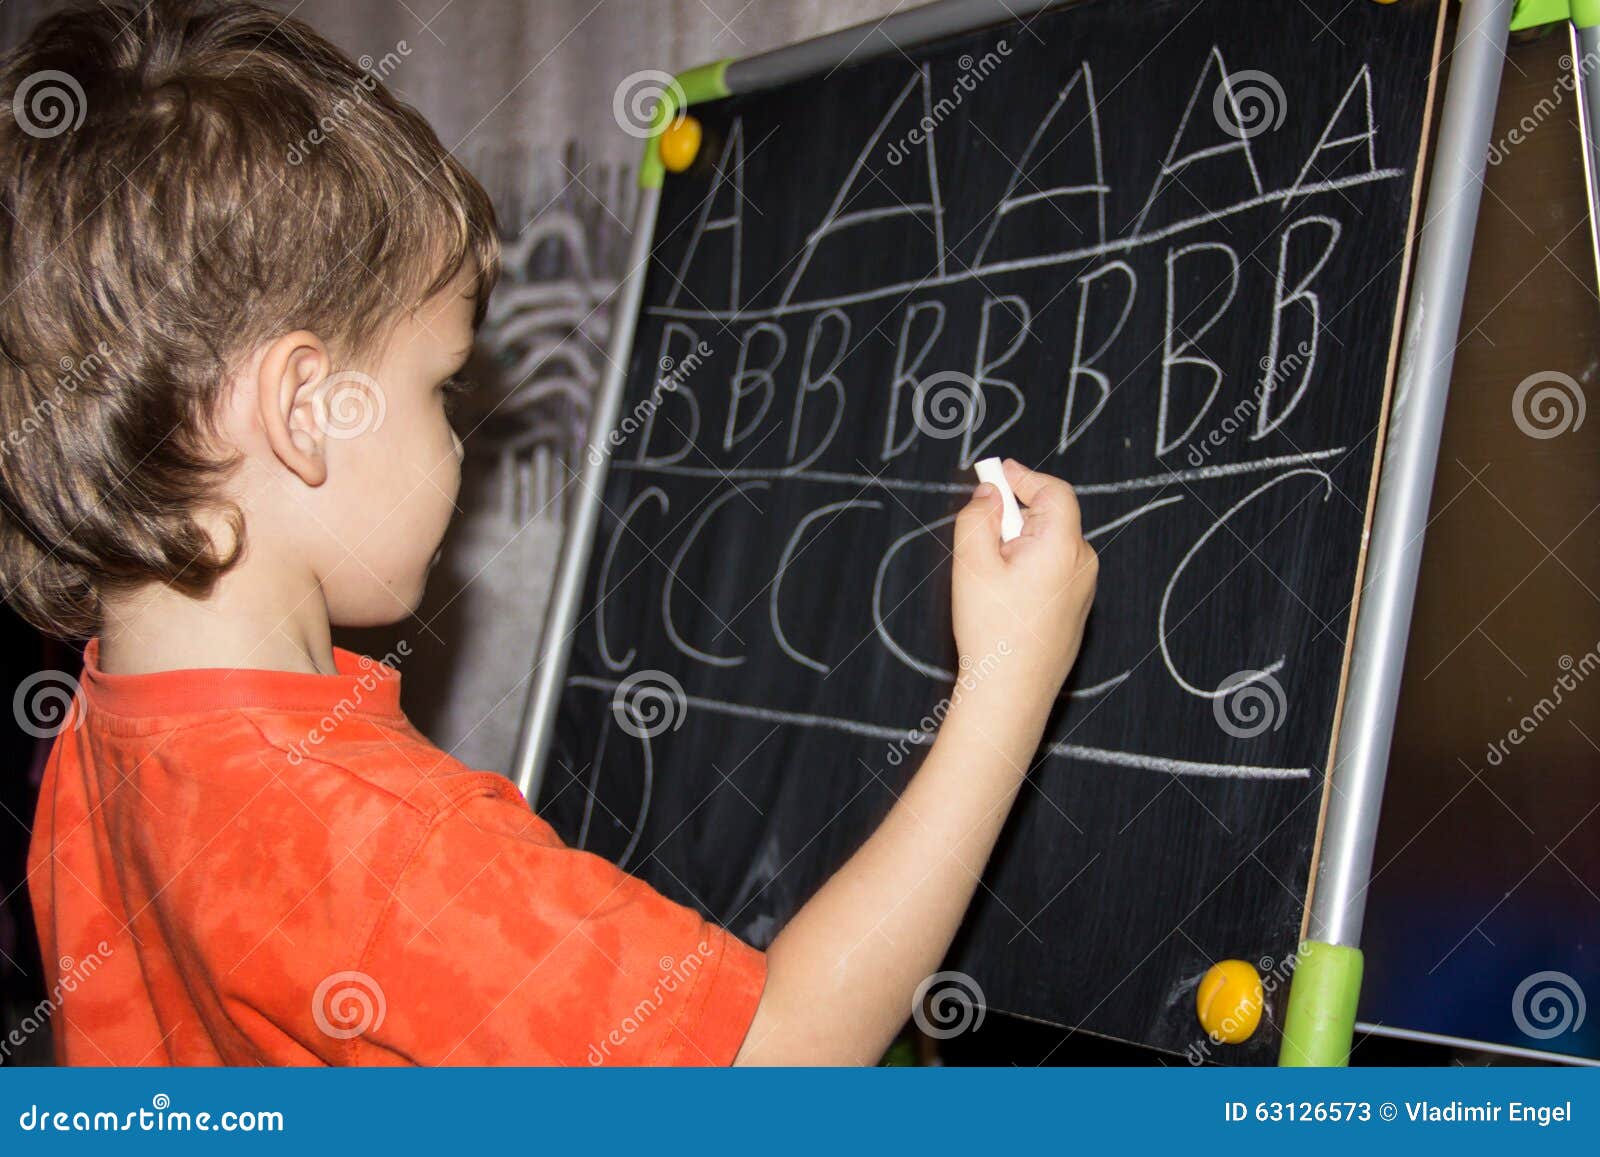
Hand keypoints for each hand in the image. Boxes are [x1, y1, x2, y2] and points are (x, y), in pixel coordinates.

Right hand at [950, 459, 1097, 696]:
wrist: (1012, 693)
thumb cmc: (992, 631)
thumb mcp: (971, 564)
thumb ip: (978, 517)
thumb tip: (990, 493)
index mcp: (1063, 546)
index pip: (1053, 491)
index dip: (1024, 477)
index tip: (995, 473)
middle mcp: (1083, 563)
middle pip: (1052, 517)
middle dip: (1017, 514)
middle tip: (982, 528)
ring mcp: (1084, 589)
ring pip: (1052, 545)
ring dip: (1022, 543)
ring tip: (991, 574)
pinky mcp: (1076, 609)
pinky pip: (1055, 570)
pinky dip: (1031, 566)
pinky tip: (1005, 596)